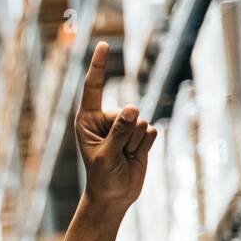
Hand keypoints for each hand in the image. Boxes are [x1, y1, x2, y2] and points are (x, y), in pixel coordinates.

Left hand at [75, 41, 156, 209]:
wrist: (114, 196)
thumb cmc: (101, 177)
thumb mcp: (105, 156)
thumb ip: (118, 132)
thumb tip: (133, 108)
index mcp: (88, 120)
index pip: (94, 88)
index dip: (98, 66)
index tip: (102, 45)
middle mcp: (106, 119)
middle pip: (128, 112)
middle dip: (126, 135)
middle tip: (116, 154)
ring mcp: (124, 126)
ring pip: (142, 122)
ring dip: (135, 143)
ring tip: (123, 157)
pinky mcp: (140, 135)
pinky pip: (152, 131)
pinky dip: (145, 147)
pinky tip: (134, 157)